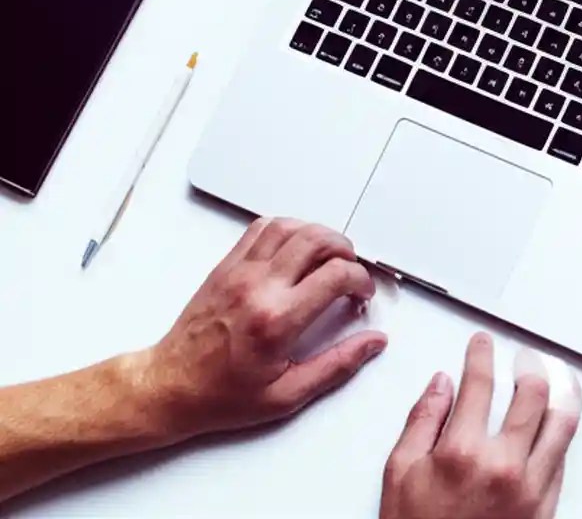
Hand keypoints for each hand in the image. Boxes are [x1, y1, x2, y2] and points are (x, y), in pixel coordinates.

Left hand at [137, 218, 386, 439]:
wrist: (171, 386)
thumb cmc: (222, 394)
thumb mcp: (288, 394)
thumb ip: (337, 365)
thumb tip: (372, 342)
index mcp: (278, 321)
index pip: (336, 275)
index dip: (361, 281)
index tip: (361, 295)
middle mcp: (258, 288)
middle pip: (317, 240)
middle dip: (346, 251)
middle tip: (350, 273)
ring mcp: (239, 272)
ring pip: (290, 226)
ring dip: (318, 235)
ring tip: (327, 257)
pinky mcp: (225, 267)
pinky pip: (261, 229)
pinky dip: (287, 229)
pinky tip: (295, 249)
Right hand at [381, 334, 581, 518]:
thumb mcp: (399, 475)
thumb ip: (422, 421)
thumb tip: (441, 384)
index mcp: (463, 453)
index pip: (481, 383)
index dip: (482, 355)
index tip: (483, 345)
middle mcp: (504, 466)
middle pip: (533, 394)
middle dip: (530, 365)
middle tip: (524, 357)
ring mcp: (532, 487)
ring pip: (563, 422)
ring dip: (563, 390)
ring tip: (557, 376)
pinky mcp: (547, 506)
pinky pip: (563, 457)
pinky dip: (562, 431)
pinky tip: (556, 420)